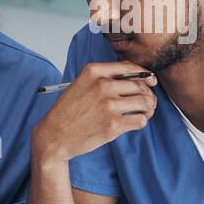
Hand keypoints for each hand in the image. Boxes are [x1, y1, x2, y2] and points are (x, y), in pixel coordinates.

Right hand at [32, 61, 156, 163]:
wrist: (53, 136)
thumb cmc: (68, 112)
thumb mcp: (80, 85)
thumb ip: (104, 78)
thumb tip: (140, 79)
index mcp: (94, 71)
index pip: (129, 68)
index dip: (144, 75)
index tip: (150, 82)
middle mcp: (102, 85)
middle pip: (140, 86)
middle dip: (148, 95)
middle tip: (146, 103)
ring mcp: (108, 105)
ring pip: (145, 102)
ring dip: (148, 109)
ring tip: (143, 113)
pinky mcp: (113, 124)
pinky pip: (140, 120)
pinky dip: (141, 122)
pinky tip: (134, 123)